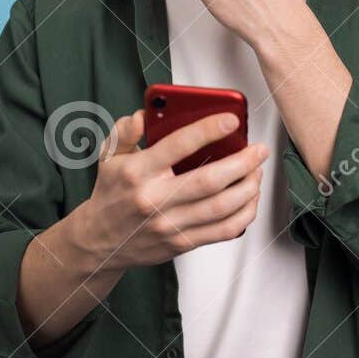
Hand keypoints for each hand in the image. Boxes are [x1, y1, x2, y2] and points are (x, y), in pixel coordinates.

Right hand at [70, 109, 266, 268]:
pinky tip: (250, 198)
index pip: (177, 145)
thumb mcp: (108, 155)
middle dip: (242, 162)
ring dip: (248, 187)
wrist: (100, 241)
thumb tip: (144, 115)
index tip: (231, 120)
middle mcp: (155, 199)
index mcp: (138, 172)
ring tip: (257, 171)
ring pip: (222, 207)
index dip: (208, 130)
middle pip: (209, 180)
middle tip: (259, 150)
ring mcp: (170, 224)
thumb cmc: (111, 193)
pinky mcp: (182, 242)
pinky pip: (223, 231)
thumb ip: (126, 131)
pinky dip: (245, 214)